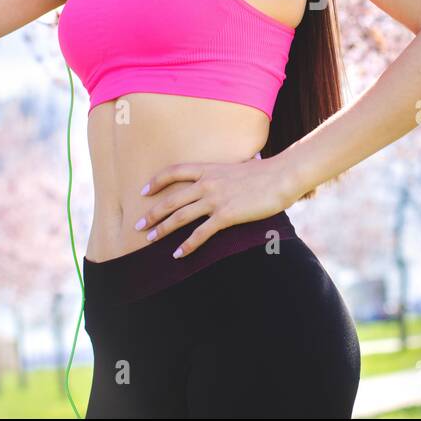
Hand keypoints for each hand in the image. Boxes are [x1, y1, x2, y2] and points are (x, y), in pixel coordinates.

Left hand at [136, 154, 300, 258]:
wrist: (281, 176)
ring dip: (162, 229)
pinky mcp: (226, 215)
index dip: (156, 181)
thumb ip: (227, 172)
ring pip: (180, 216)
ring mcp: (215, 199)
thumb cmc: (266, 172)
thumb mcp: (240, 166)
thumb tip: (231, 171)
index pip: (174, 171)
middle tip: (138, 225)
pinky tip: (177, 254)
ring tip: (149, 239)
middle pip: (171, 199)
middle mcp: (207, 183)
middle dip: (152, 213)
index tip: (143, 191)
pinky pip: (201, 233)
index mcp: (209, 169)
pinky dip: (187, 245)